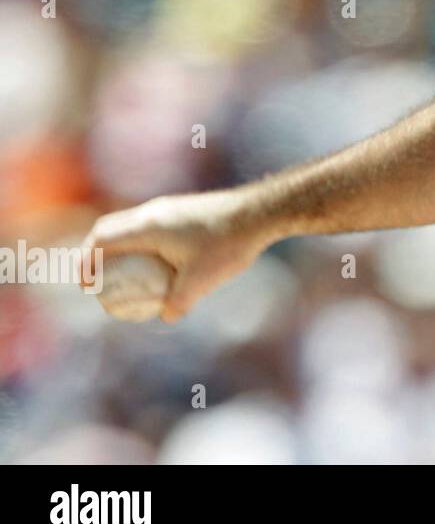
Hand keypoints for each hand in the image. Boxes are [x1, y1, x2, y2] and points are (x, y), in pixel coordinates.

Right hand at [80, 189, 272, 322]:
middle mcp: (153, 211)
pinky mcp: (183, 208)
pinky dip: (140, 241)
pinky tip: (155, 262)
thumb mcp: (201, 281)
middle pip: (110, 228)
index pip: (101, 239)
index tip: (86, 285)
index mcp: (148, 226)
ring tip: (123, 273)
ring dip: (119, 246)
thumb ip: (178, 303)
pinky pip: (150, 224)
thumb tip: (166, 316)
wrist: (260, 213)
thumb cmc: (228, 245)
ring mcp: (169, 207)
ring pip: (130, 224)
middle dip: (95, 253)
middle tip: (96, 279)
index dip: (86, 262)